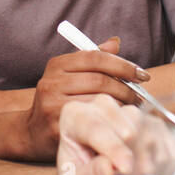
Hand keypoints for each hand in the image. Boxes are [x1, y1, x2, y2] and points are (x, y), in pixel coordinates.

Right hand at [21, 37, 149, 159]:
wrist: (32, 132)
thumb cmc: (58, 99)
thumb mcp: (70, 75)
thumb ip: (92, 59)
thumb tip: (116, 42)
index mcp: (57, 65)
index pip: (95, 57)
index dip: (122, 65)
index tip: (141, 74)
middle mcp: (52, 82)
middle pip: (99, 79)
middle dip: (126, 88)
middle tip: (140, 95)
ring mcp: (52, 105)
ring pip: (98, 100)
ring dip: (122, 104)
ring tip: (133, 108)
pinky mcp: (57, 126)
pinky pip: (93, 120)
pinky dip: (111, 119)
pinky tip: (119, 120)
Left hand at [56, 95, 174, 174]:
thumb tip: (108, 169)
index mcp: (75, 116)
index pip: (97, 127)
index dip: (114, 148)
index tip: (125, 169)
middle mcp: (103, 108)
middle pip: (129, 125)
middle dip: (134, 157)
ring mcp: (131, 114)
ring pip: (151, 132)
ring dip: (149, 162)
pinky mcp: (154, 125)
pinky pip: (168, 143)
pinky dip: (163, 165)